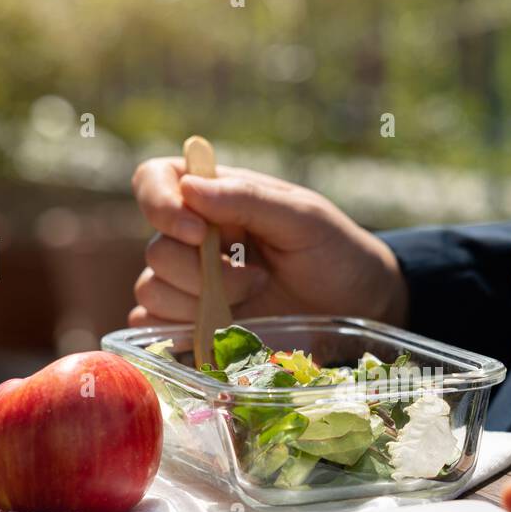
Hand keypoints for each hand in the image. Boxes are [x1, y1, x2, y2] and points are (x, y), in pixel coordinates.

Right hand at [128, 157, 406, 326]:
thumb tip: (191, 187)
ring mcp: (191, 284)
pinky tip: (221, 329)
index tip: (197, 232)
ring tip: (253, 300)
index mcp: (214, 198)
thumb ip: (248, 200)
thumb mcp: (303, 218)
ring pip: (152, 291)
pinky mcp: (194, 324)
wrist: (357, 307)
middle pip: (157, 251)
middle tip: (257, 279)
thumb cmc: (334, 252)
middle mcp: (194, 238)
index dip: (160, 204)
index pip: (155, 181)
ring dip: (201, 303)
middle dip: (202, 273)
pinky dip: (178, 330)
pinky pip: (153, 327)